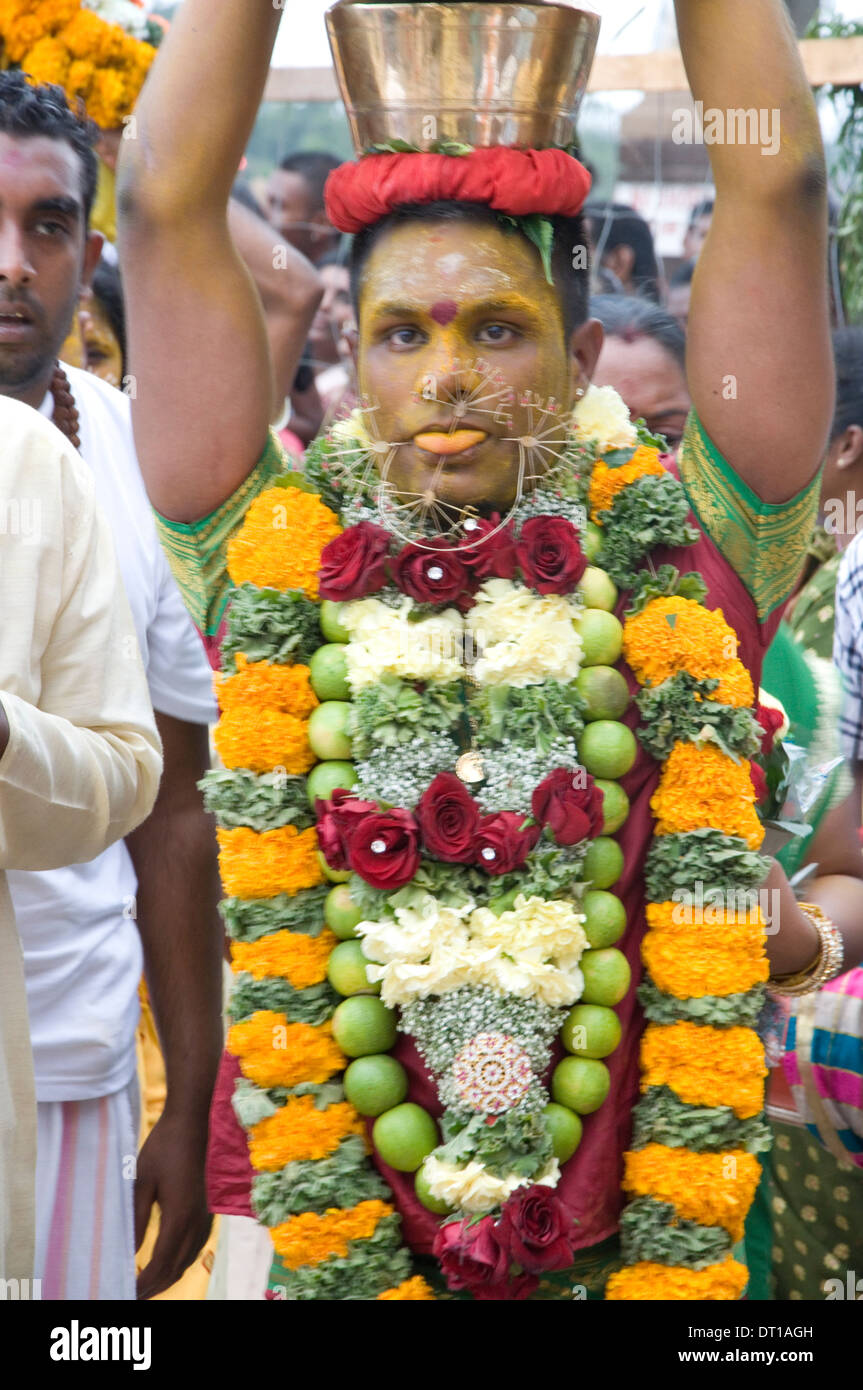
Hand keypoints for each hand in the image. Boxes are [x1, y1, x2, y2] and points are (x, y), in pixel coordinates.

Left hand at [134, 1110, 212, 1300]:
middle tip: (131, 1295)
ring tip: (146, 1286)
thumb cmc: (164, 1147)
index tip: (124, 1291)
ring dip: (167, 1277)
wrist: (194, 1123)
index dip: (142, 1283)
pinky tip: (169, 1263)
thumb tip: (129, 1252)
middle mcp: (196, 1222)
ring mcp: (205, 1217)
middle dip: (153, 1287)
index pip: (159, 1264)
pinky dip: (180, 1263)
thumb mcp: (142, 1182)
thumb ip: (136, 1220)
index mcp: (179, 1217)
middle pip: (175, 1268)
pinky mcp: (207, 1210)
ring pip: (188, 1260)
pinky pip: (195, 1247)